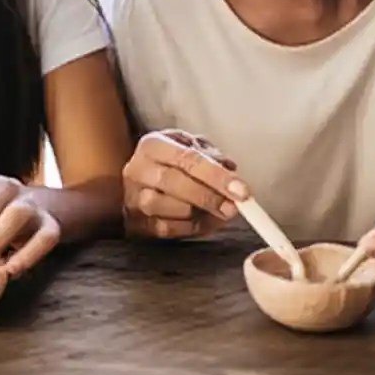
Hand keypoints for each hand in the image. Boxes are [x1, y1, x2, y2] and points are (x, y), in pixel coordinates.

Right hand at [121, 129, 248, 238]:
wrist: (142, 181)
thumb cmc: (172, 162)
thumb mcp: (191, 147)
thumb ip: (211, 156)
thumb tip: (229, 169)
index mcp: (153, 145)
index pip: (187, 158)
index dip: (216, 175)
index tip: (241, 190)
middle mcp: (137, 169)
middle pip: (174, 182)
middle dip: (209, 196)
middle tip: (233, 206)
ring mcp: (133, 197)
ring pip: (165, 206)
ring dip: (198, 212)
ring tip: (218, 212)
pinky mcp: (136, 222)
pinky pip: (165, 229)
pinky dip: (189, 227)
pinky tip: (203, 220)